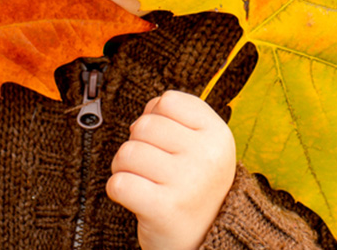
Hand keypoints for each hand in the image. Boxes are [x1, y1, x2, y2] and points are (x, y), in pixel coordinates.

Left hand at [108, 91, 235, 249]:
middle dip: (138, 143)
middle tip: (152, 167)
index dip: (158, 117)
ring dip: (124, 167)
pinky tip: (136, 198)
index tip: (166, 142)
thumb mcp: (204, 146)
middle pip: (144, 125)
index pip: (168, 101)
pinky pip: (119, 183)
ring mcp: (187, 182)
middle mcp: (207, 156)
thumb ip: (177, 119)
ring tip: (144, 182)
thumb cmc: (195, 186)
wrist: (205, 239)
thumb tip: (143, 114)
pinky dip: (118, 190)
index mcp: (218, 135)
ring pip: (127, 152)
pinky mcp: (163, 208)